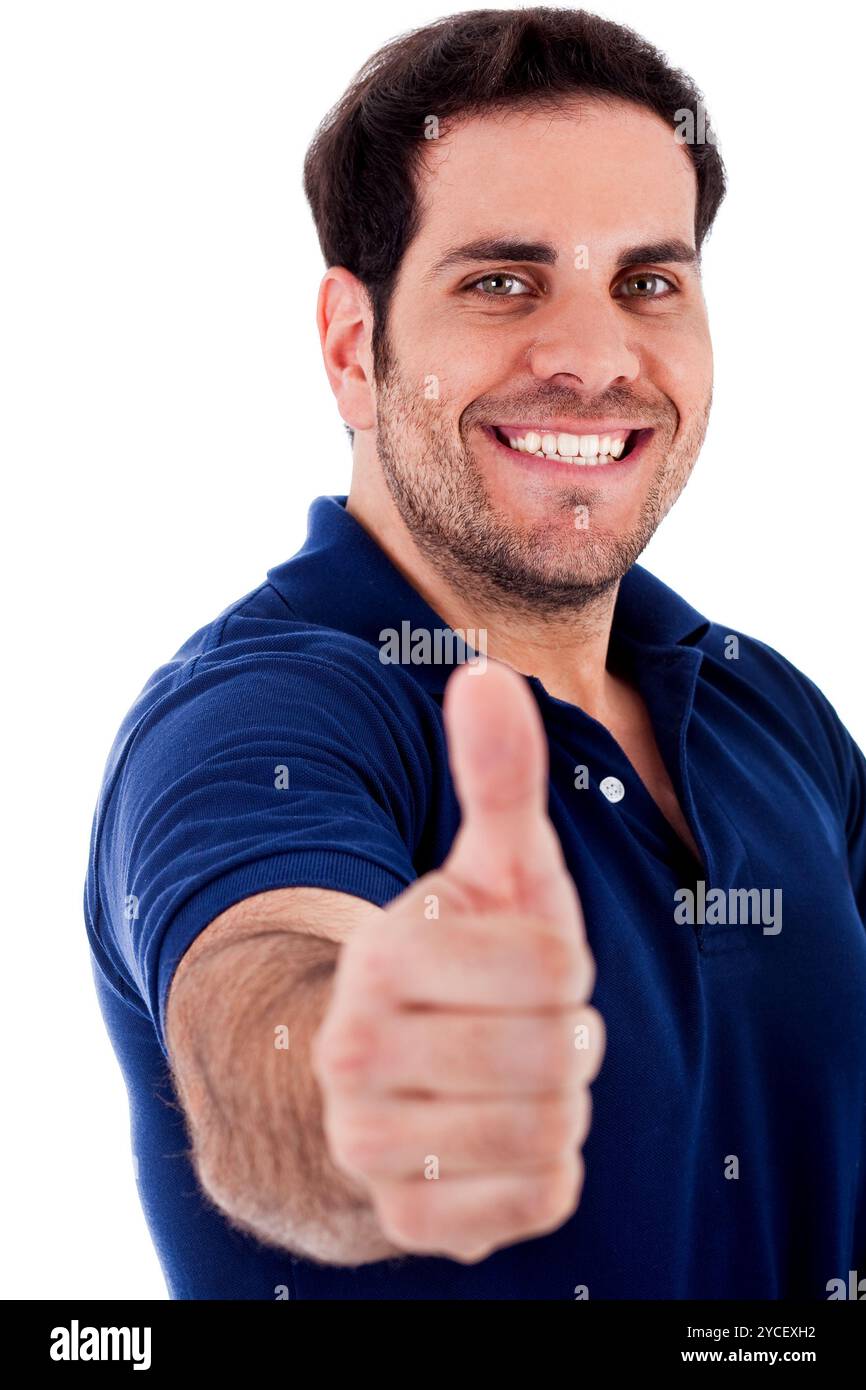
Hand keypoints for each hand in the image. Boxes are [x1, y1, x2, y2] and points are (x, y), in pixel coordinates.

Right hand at [311, 659, 603, 1262]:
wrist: (381, 1086)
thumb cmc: (459, 961)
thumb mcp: (486, 868)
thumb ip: (496, 777)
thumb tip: (486, 673)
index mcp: (380, 954)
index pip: (555, 965)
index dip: (564, 963)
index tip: (524, 964)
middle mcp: (353, 1055)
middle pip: (556, 1053)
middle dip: (564, 1036)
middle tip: (525, 1026)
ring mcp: (372, 1147)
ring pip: (553, 1129)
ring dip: (559, 1102)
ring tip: (513, 1077)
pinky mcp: (408, 1224)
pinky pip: (538, 1199)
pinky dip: (546, 1168)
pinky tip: (503, 1137)